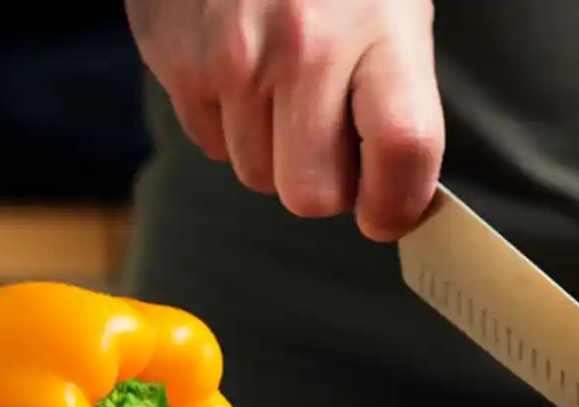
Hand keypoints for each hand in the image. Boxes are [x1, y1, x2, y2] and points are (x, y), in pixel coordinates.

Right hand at [125, 0, 442, 240]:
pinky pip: (209, 143)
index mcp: (378, 29)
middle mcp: (303, 46)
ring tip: (283, 89)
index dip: (397, 203)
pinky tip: (243, 72)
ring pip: (256, 175)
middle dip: (326, 186)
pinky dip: (229, 124)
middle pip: (313, 193)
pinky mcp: (175, 58)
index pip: (403, 149)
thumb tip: (399, 192)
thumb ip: (400, 97)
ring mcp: (231, 56)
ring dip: (274, 152)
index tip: (388, 214)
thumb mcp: (391, 11)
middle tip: (332, 143)